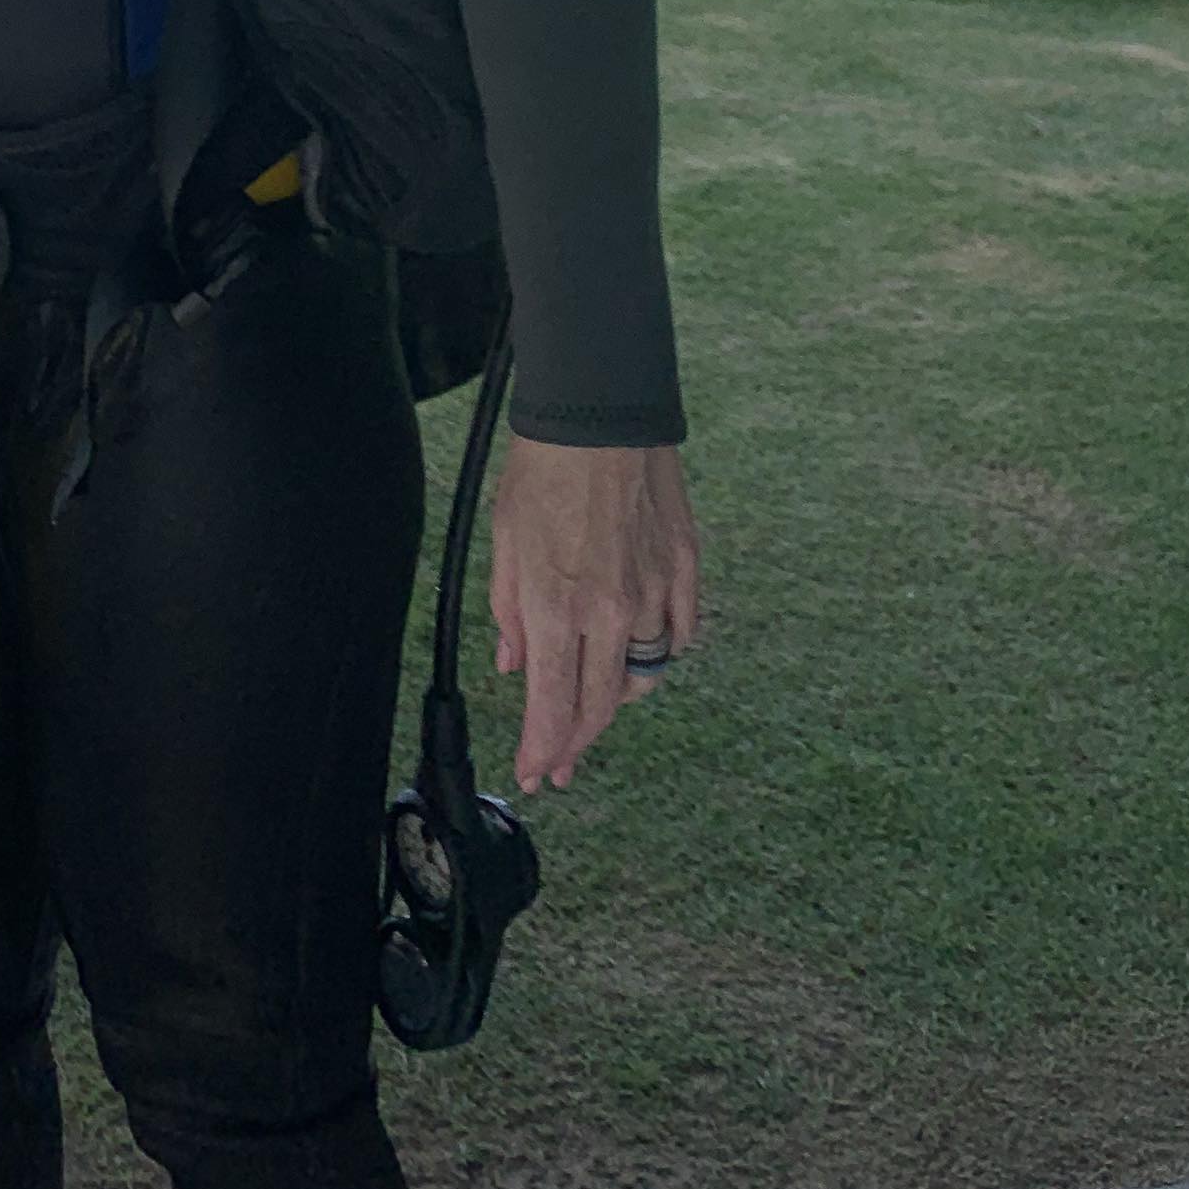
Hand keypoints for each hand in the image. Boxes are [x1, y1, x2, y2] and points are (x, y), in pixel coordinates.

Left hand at [488, 436, 701, 793]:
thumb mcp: (504, 540)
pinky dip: (658, 654)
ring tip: (595, 706)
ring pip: (643, 677)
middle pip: (599, 706)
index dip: (543, 750)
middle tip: (560, 765)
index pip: (552, 706)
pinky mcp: (684, 571)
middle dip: (576, 744)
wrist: (601, 415)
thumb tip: (514, 664)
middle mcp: (609, 612)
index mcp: (556, 607)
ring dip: (616, 700)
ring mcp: (654, 594)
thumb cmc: (543, 470)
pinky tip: (639, 654)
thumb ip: (509, 611)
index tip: (535, 774)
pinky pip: (677, 636)